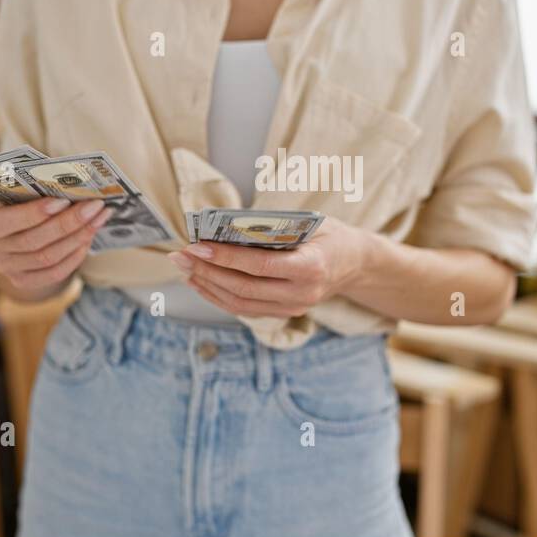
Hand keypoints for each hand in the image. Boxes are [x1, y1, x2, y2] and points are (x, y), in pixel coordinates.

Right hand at [0, 195, 112, 292]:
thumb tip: (74, 184)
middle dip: (68, 222)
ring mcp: (5, 267)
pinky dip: (75, 255)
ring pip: (47, 256)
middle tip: (94, 206)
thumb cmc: (20, 201)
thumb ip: (35, 188)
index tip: (63, 200)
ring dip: (78, 236)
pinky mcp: (23, 282)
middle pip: (32, 240)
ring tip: (99, 218)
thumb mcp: (18, 191)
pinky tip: (89, 238)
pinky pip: (54, 273)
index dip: (33, 213)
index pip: (3, 221)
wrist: (14, 233)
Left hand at [167, 217, 372, 317]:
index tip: (198, 247)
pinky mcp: (284, 312)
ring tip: (185, 268)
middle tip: (181, 256)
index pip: (260, 266)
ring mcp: (293, 307)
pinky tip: (201, 281)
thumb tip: (225, 227)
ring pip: (241, 304)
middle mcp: (302, 293)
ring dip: (208, 286)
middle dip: (207, 272)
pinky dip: (219, 295)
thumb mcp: (309, 223)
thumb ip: (273, 228)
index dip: (226, 258)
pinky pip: (245, 309)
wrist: (355, 263)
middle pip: (244, 288)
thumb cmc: (329, 235)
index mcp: (312, 267)